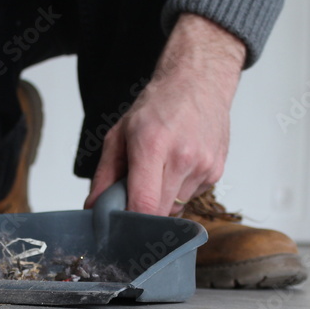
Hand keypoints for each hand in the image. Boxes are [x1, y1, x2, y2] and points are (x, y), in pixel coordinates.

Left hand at [84, 13, 245, 215]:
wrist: (199, 82)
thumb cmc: (158, 105)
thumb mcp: (119, 134)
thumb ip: (104, 175)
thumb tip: (93, 208)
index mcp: (153, 145)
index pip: (143, 205)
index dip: (129, 223)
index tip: (118, 226)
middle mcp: (182, 158)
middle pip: (159, 214)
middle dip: (142, 213)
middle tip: (132, 197)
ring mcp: (203, 166)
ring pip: (175, 209)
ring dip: (162, 200)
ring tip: (160, 171)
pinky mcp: (216, 172)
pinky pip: (190, 198)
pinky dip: (179, 190)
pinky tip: (178, 167)